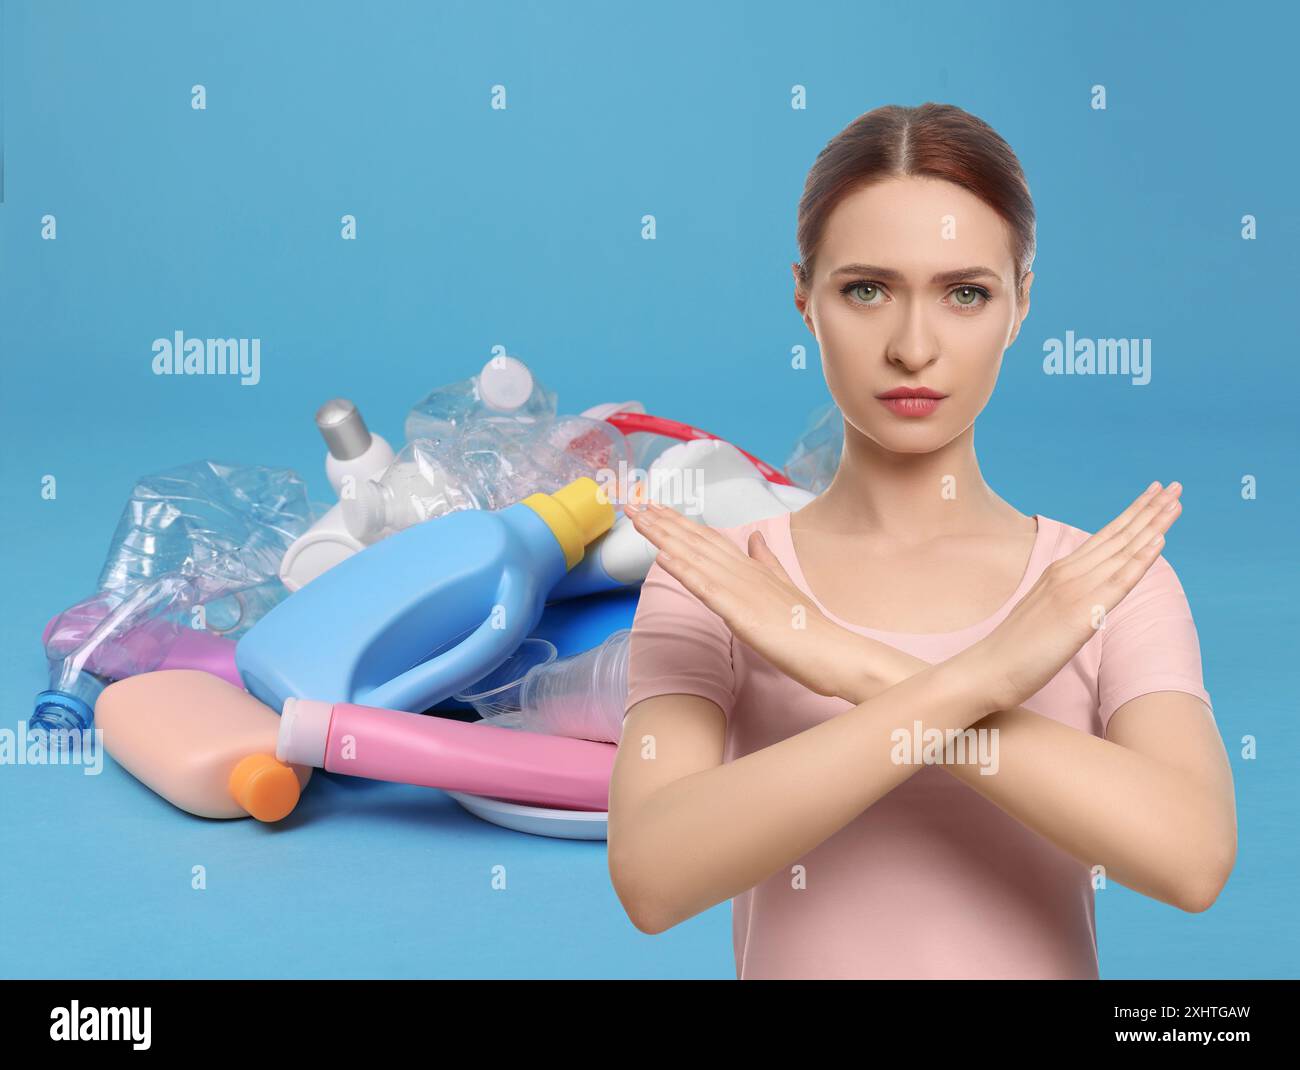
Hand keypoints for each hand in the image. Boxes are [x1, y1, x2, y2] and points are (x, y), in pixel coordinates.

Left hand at [623, 501, 866, 699]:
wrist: (834, 652)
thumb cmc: (811, 628)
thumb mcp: (785, 587)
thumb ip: (767, 561)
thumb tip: (755, 536)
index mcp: (751, 567)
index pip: (708, 539)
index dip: (680, 523)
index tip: (655, 507)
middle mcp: (743, 570)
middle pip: (696, 540)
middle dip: (662, 522)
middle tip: (632, 502)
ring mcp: (740, 589)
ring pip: (694, 556)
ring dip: (663, 536)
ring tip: (638, 517)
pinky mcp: (739, 612)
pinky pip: (706, 588)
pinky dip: (682, 570)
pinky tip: (662, 556)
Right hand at [973, 481, 1183, 711]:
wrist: (988, 668)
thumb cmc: (1013, 649)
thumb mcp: (1043, 613)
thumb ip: (1065, 598)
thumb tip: (1086, 598)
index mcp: (1059, 572)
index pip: (1104, 537)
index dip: (1131, 514)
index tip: (1153, 494)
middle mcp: (1068, 572)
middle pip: (1117, 535)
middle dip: (1148, 508)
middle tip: (1174, 485)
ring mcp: (1074, 590)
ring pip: (1122, 550)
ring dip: (1152, 523)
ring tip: (1175, 501)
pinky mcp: (1081, 613)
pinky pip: (1119, 581)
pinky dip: (1141, 558)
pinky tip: (1160, 539)